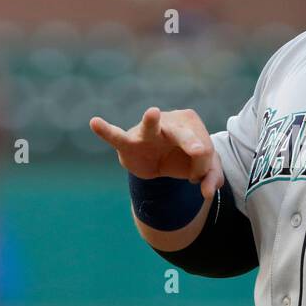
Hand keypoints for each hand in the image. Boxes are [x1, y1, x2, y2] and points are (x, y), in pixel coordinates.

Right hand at [90, 106, 224, 200]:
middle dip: (192, 144)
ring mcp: (147, 131)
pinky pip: (115, 136)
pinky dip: (105, 131)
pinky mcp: (128, 143)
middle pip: (184, 135)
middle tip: (198, 152)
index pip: (204, 149)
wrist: (158, 161)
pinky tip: (95, 122)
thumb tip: (207, 193)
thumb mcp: (201, 169)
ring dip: (151, 121)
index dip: (202, 168)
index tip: (197, 177)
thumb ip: (210, 178)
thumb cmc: (182, 157)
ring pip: (151, 127)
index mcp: (191, 125)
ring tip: (153, 112)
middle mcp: (170, 122)